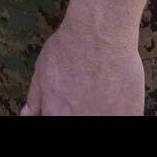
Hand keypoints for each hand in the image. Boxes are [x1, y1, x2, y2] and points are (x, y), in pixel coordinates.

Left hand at [20, 19, 143, 114]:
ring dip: (99, 110)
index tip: (65, 104)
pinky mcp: (129, 114)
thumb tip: (28, 115)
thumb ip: (36, 99)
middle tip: (84, 95)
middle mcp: (79, 120)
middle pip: (77, 120)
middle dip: (79, 111)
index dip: (58, 111)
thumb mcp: (41, 71)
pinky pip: (124, 118)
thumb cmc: (68, 48)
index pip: (53, 121)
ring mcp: (106, 119)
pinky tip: (117, 96)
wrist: (99, 34)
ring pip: (100, 119)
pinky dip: (120, 110)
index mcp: (56, 114)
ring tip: (100, 93)